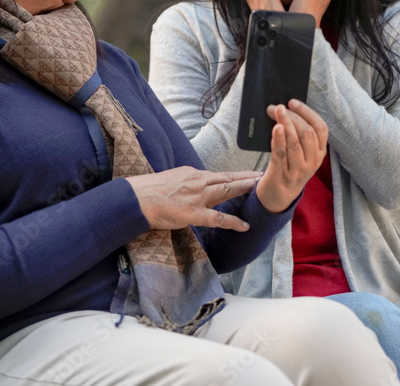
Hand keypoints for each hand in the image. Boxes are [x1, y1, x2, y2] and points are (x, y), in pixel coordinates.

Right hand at [127, 167, 262, 231]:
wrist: (137, 197)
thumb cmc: (150, 191)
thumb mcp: (172, 179)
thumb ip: (187, 182)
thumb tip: (194, 184)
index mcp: (193, 175)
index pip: (219, 175)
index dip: (235, 175)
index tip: (248, 174)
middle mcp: (198, 182)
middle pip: (228, 178)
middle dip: (246, 177)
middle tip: (262, 175)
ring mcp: (198, 197)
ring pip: (227, 191)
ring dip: (245, 189)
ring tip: (260, 188)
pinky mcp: (194, 213)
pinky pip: (218, 219)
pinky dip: (233, 222)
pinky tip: (244, 226)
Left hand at [256, 99, 327, 212]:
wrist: (279, 194)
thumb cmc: (289, 165)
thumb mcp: (302, 151)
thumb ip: (299, 133)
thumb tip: (287, 108)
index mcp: (320, 152)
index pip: (321, 128)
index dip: (307, 112)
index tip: (293, 102)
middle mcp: (312, 161)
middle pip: (307, 133)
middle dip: (293, 116)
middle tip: (278, 107)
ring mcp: (299, 169)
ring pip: (295, 142)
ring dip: (285, 123)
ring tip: (275, 110)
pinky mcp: (283, 174)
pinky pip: (281, 153)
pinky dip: (279, 139)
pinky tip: (276, 127)